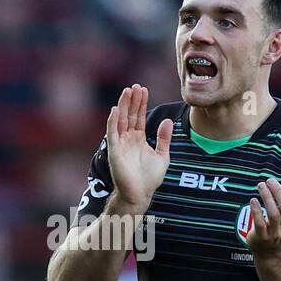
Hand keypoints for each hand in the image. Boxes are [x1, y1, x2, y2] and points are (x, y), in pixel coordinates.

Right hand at [105, 85, 172, 212]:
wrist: (140, 194)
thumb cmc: (149, 178)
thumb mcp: (162, 156)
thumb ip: (164, 139)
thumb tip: (167, 121)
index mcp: (138, 139)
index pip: (139, 117)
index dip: (141, 103)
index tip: (144, 89)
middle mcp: (128, 139)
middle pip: (130, 115)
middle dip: (132, 101)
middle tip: (136, 86)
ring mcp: (120, 144)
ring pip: (121, 120)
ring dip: (123, 106)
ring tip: (127, 91)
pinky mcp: (114, 151)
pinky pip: (113, 133)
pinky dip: (113, 121)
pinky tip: (116, 109)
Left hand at [246, 178, 280, 254]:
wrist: (269, 250)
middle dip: (278, 192)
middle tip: (269, 181)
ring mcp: (274, 232)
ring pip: (273, 214)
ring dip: (266, 197)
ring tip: (261, 185)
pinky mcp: (261, 236)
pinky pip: (260, 223)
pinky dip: (256, 210)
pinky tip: (253, 200)